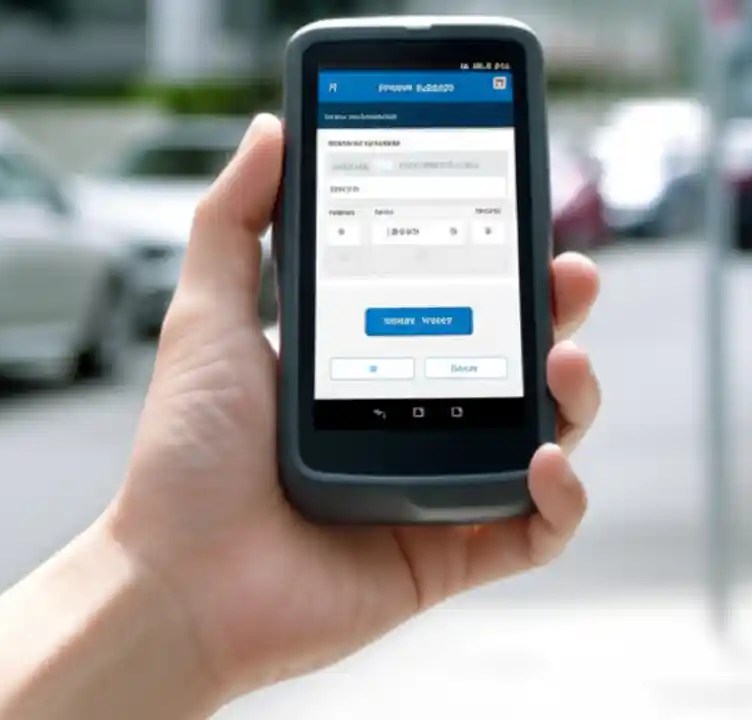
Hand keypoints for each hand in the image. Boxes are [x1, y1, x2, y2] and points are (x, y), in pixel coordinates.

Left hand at [104, 114, 600, 707]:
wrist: (176, 579)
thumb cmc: (185, 457)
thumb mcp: (206, 316)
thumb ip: (234, 221)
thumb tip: (270, 130)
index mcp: (369, 363)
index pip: (459, 301)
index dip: (503, 262)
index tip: (523, 218)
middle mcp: (412, 423)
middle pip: (517, 360)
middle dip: (558, 314)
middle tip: (569, 276)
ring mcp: (435, 489)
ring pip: (545, 435)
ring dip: (575, 396)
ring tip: (564, 362)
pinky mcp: (448, 556)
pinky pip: (535, 533)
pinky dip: (561, 501)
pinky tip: (544, 462)